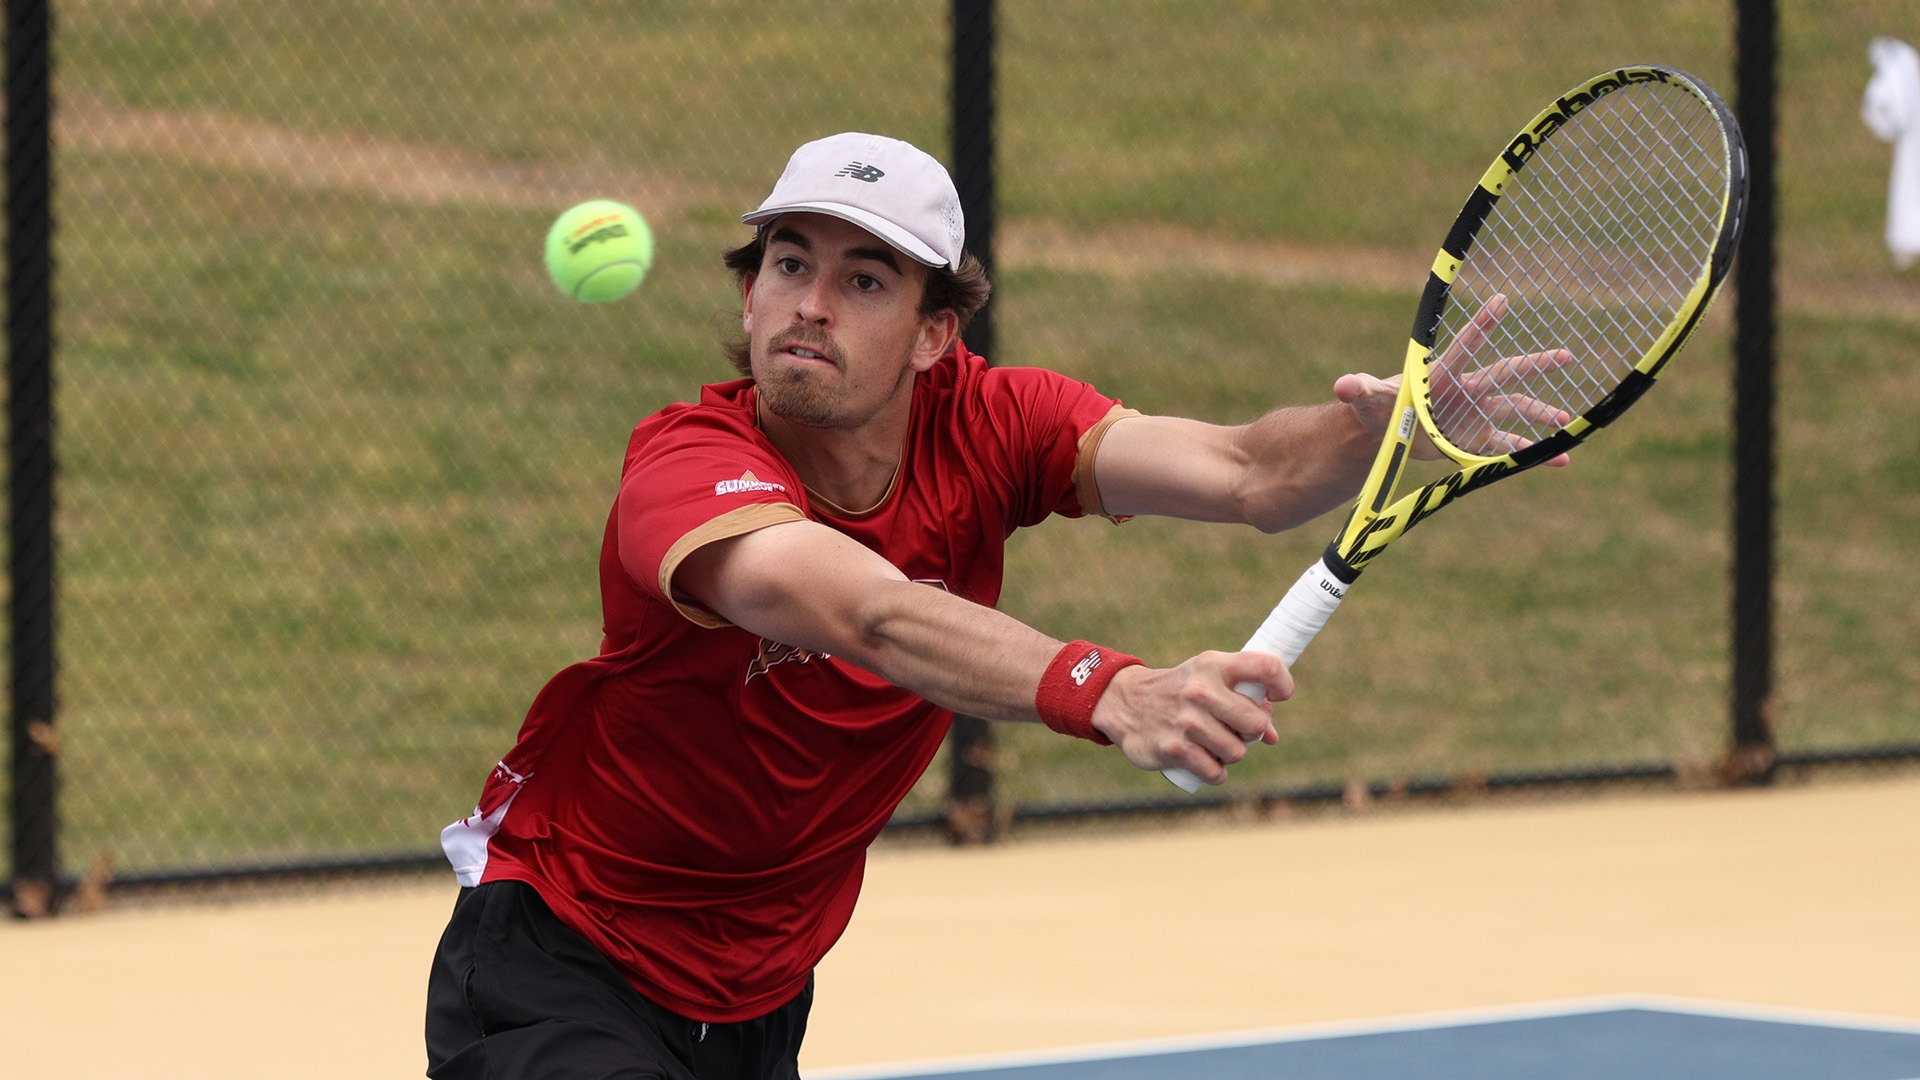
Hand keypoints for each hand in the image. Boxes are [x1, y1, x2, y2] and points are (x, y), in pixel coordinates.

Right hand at [1090, 651, 1286, 784]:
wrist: (1125, 703)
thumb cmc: (1181, 691)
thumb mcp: (1208, 678)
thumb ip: (1244, 699)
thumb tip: (1272, 736)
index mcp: (1213, 666)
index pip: (1265, 668)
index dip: (1283, 683)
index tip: (1278, 696)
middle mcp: (1200, 691)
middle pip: (1256, 722)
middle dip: (1253, 731)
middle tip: (1237, 728)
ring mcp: (1187, 722)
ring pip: (1237, 751)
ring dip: (1231, 753)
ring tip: (1214, 743)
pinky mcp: (1175, 750)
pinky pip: (1216, 772)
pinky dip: (1216, 772)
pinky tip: (1205, 762)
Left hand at [1335, 294, 1574, 466]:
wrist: (1389, 430)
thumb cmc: (1378, 406)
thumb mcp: (1367, 397)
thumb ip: (1359, 387)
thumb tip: (1343, 384)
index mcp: (1443, 375)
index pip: (1464, 347)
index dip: (1480, 325)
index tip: (1501, 299)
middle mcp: (1467, 390)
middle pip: (1506, 373)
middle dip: (1535, 365)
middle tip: (1566, 356)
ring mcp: (1476, 414)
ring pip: (1516, 409)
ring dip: (1541, 414)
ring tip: (1568, 422)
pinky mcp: (1476, 439)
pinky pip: (1510, 445)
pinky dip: (1534, 454)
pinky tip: (1561, 459)